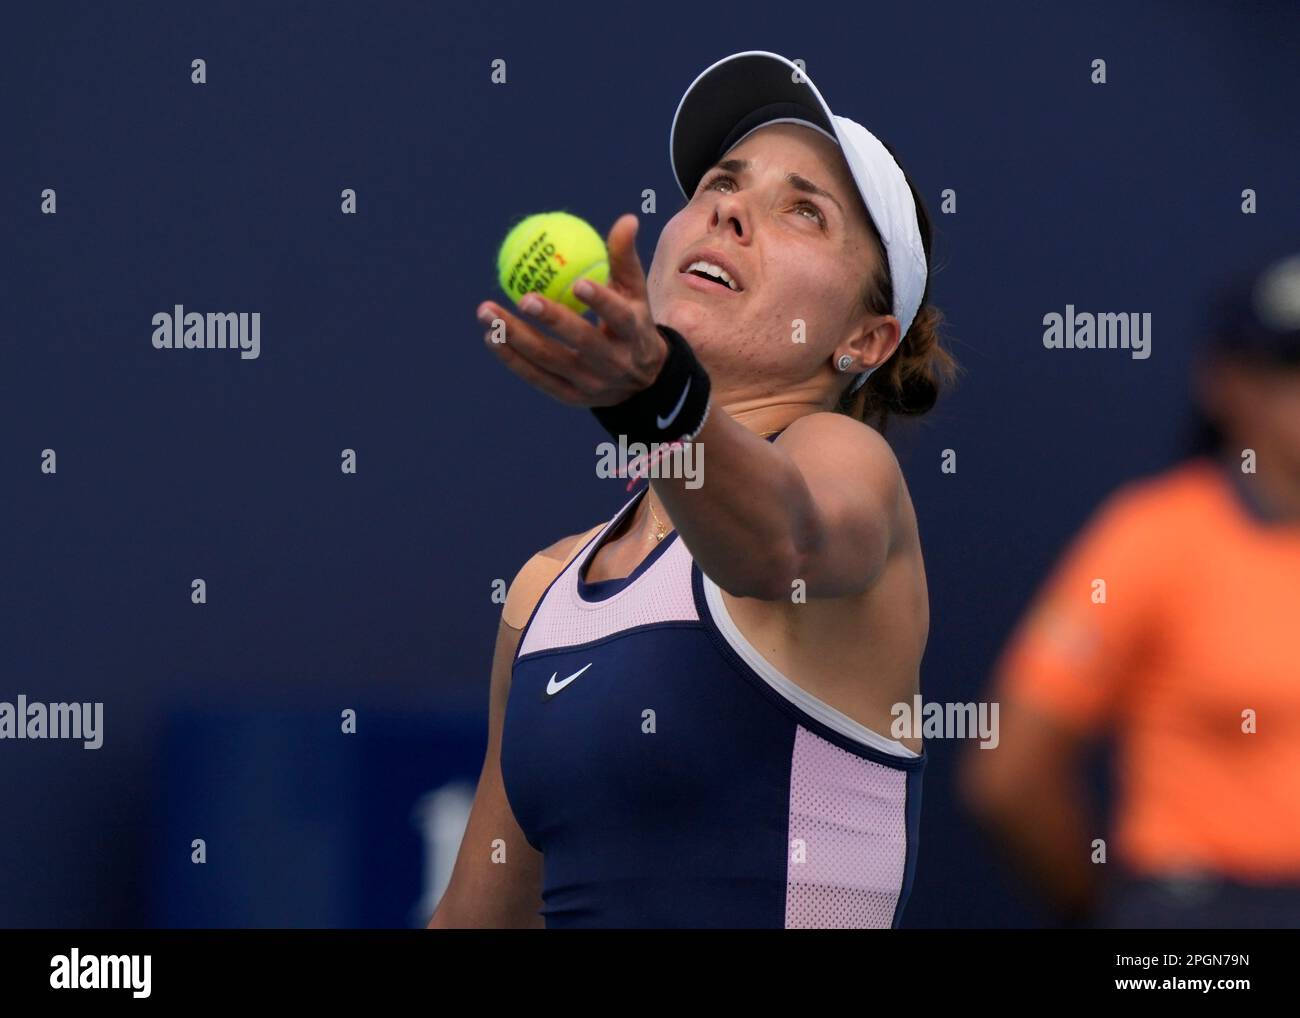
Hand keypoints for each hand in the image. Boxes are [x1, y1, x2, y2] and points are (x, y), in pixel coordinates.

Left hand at [477, 213, 667, 406]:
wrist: (642, 383)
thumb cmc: (633, 324)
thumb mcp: (635, 294)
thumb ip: (624, 258)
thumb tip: (627, 219)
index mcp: (634, 333)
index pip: (618, 316)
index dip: (600, 302)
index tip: (578, 283)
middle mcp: (614, 362)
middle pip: (581, 341)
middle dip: (553, 320)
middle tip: (524, 297)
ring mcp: (590, 383)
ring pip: (549, 360)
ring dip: (516, 336)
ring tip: (487, 312)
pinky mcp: (569, 396)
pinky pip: (536, 377)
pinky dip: (512, 358)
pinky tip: (491, 337)